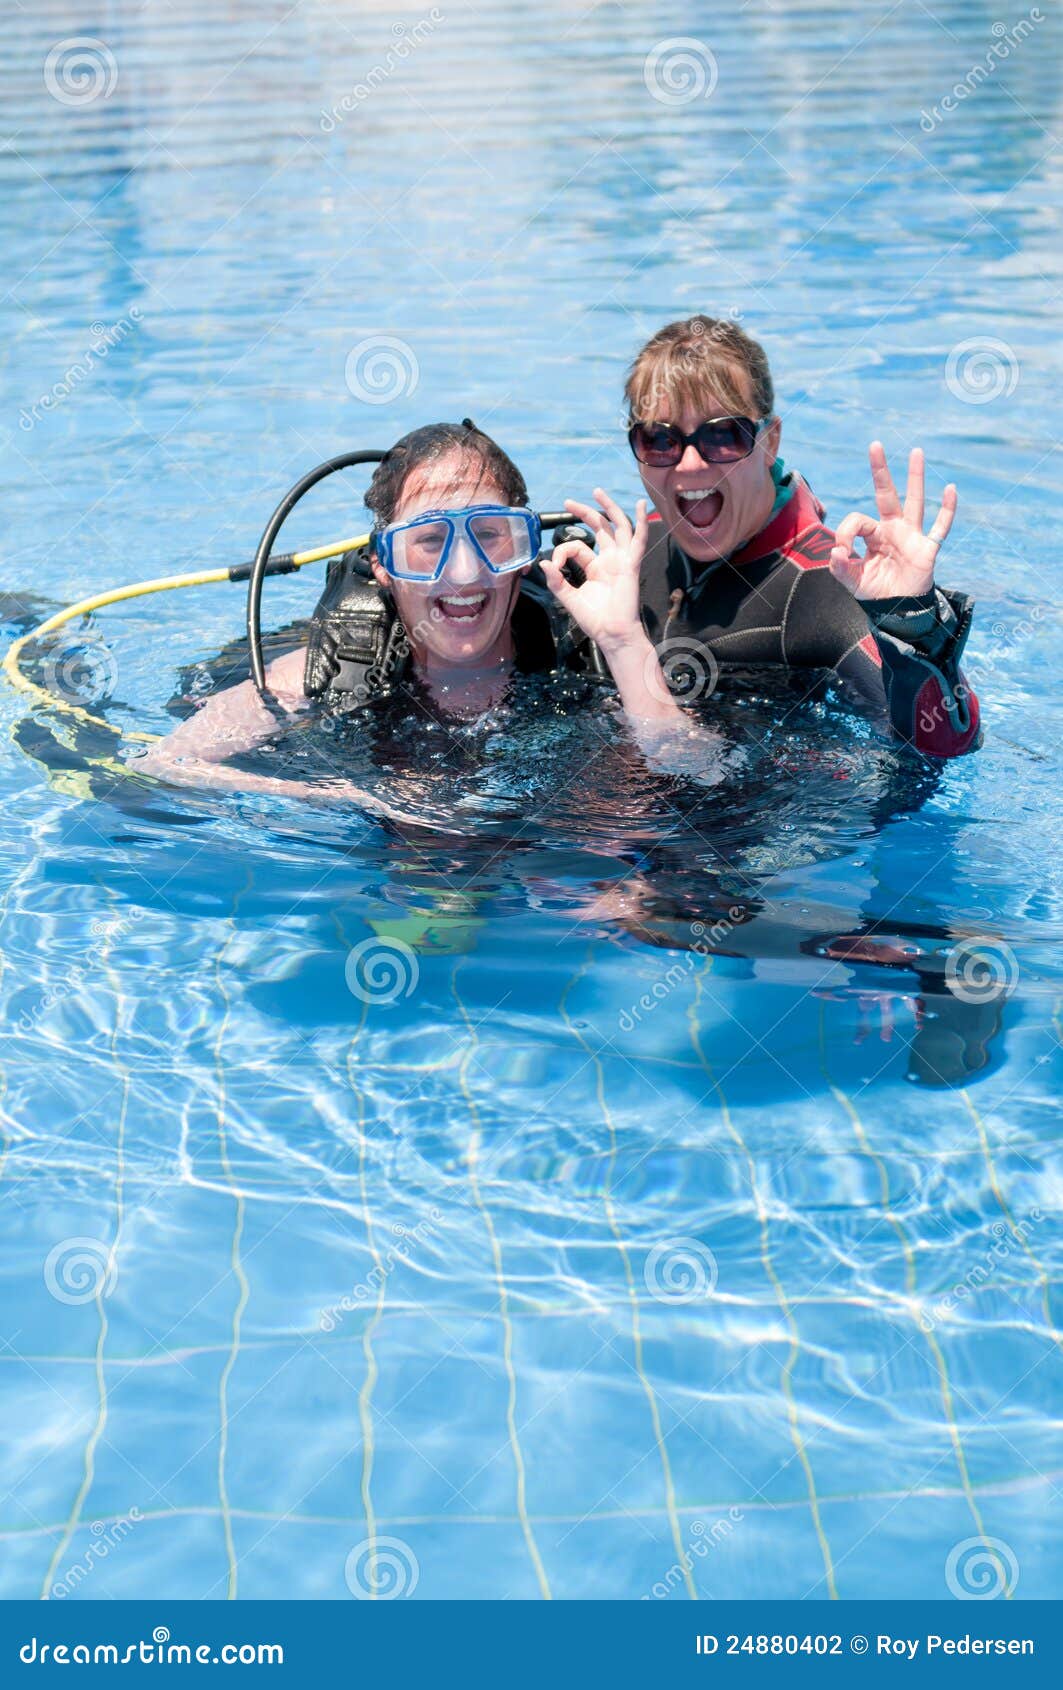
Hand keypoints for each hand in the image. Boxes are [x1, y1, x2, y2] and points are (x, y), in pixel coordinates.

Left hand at [541, 488, 647, 652]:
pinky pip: (639, 540)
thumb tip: (543, 563)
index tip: (553, 566)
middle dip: (585, 512)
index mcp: (595, 567)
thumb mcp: (569, 598)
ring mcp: (622, 560)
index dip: (562, 551)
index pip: (577, 546)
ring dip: (609, 508)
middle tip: (569, 502)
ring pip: (618, 526)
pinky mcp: (631, 565)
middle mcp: (610, 560)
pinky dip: (642, 522)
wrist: (612, 633)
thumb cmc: (595, 620)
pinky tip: (642, 506)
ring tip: (597, 492)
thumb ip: (556, 581)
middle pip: (599, 527)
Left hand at [829, 443, 955, 600]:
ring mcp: (911, 536)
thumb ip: (840, 568)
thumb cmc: (875, 591)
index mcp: (873, 535)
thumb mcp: (852, 581)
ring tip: (916, 451)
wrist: (898, 609)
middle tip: (875, 445)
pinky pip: (940, 526)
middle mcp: (892, 529)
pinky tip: (951, 489)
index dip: (846, 533)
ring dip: (915, 477)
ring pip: (915, 501)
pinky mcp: (927, 548)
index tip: (842, 552)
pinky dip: (947, 509)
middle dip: (880, 471)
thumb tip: (836, 552)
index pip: (858, 520)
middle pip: (887, 494)